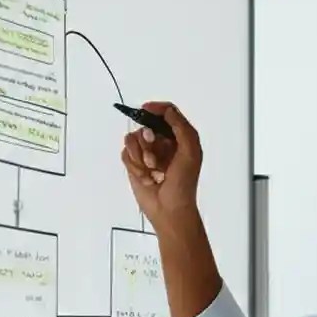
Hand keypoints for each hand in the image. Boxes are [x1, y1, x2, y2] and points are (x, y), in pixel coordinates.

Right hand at [120, 101, 203, 224]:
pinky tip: (147, 177)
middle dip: (148, 143)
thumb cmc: (183, 184)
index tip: (145, 109)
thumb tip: (168, 111)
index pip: (167, 113)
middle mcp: (163, 142)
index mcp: (180, 137)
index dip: (156, 108)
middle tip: (155, 160)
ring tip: (153, 172)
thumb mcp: (190, 152)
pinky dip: (135, 166)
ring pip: (133, 139)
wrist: (169, 208)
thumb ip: (181, 128)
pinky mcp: (134, 163)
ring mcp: (147, 152)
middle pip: (146, 125)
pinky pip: (126, 153)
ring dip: (141, 157)